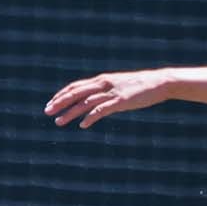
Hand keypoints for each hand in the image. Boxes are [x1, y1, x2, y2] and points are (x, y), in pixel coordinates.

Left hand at [44, 69, 174, 127]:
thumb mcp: (119, 87)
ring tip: (59, 122)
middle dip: (60, 103)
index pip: (76, 86)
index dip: (61, 95)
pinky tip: (83, 125)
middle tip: (47, 112)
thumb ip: (106, 92)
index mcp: (101, 80)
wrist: (159, 82)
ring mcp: (111, 93)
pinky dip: (91, 117)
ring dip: (71, 113)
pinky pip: (102, 110)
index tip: (51, 104)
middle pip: (76, 93)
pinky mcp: (120, 101)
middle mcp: (103, 84)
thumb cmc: (140, 86)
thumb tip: (94, 101)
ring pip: (85, 102)